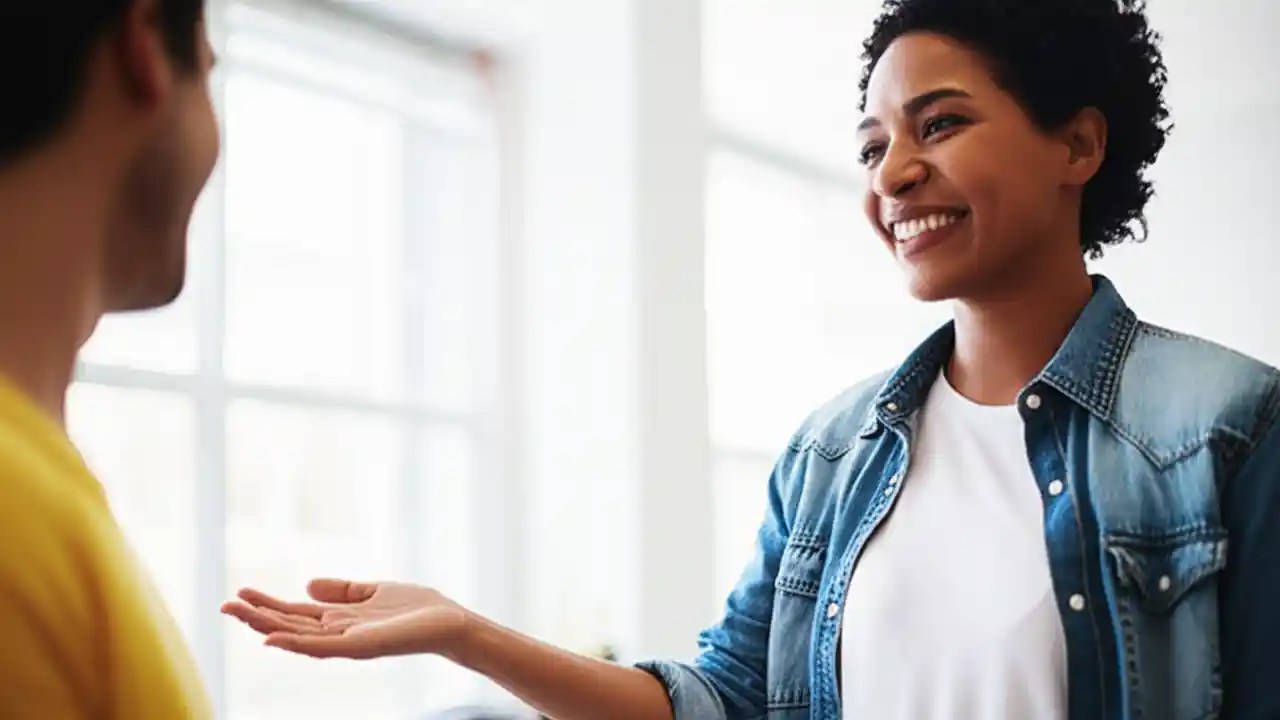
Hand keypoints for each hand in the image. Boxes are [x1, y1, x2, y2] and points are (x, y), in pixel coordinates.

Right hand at [221, 578, 470, 659]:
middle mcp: (338, 633)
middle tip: (225, 604)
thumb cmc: (417, 608)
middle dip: (257, 616)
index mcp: (340, 619)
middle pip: (290, 625)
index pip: (295, 613)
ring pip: (299, 636)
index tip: (239, 593)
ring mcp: (347, 642)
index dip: (268, 604)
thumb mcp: (373, 590)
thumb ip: (342, 590)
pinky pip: (323, 647)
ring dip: (268, 627)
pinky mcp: (360, 647)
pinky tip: (274, 637)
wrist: (449, 623)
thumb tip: (306, 585)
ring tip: (239, 614)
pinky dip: (296, 643)